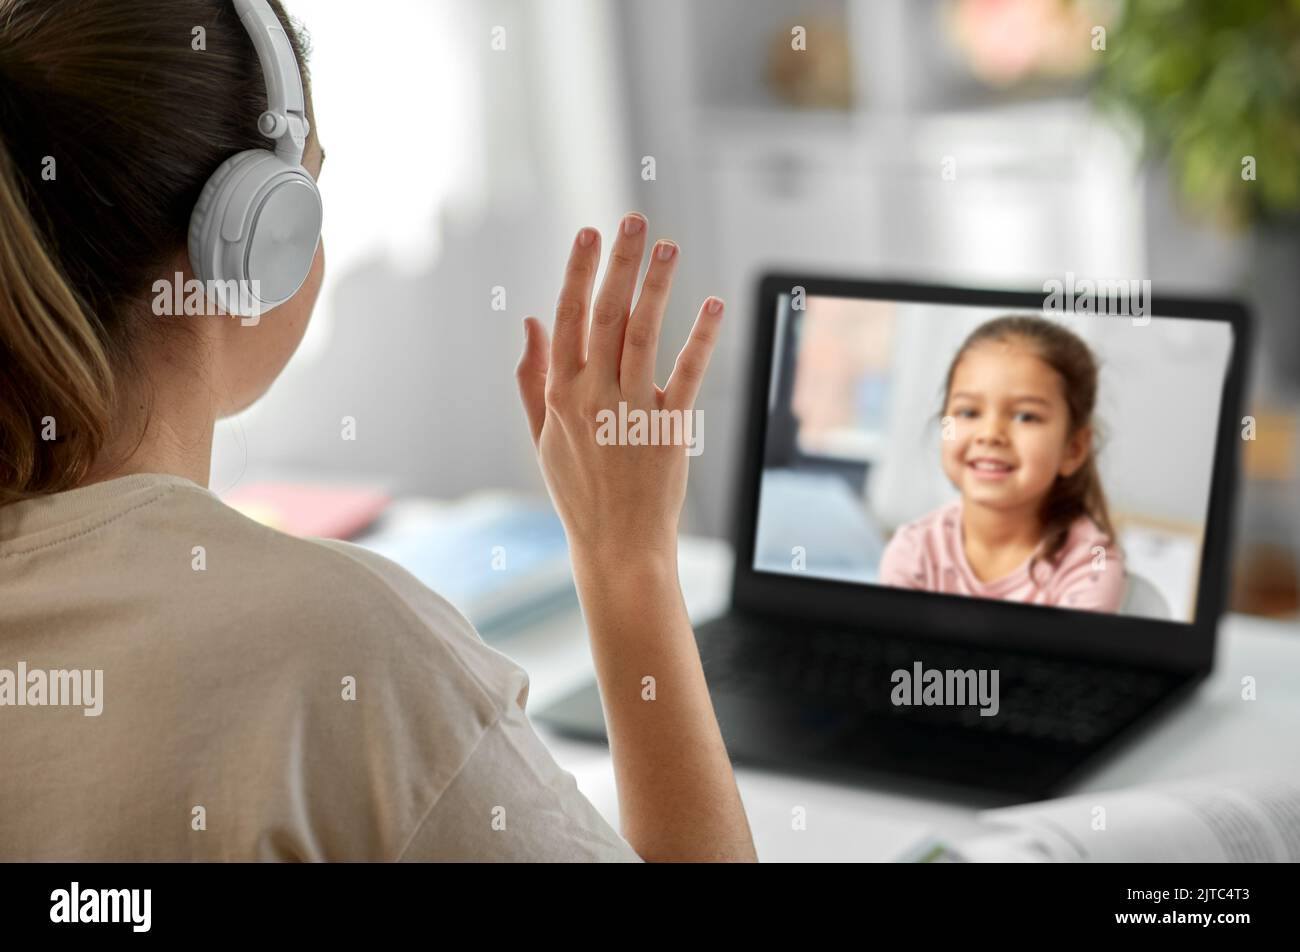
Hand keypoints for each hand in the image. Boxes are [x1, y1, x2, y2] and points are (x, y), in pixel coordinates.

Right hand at [515, 212, 723, 565]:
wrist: (616, 545)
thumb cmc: (578, 490)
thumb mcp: (541, 435)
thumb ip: (532, 377)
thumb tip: (529, 321)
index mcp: (559, 395)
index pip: (567, 318)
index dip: (578, 272)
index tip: (588, 232)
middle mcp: (592, 397)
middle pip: (606, 315)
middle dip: (619, 263)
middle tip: (633, 220)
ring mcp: (632, 412)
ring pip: (643, 335)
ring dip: (656, 286)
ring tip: (667, 245)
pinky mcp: (670, 429)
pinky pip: (687, 374)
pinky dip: (700, 337)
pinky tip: (712, 303)